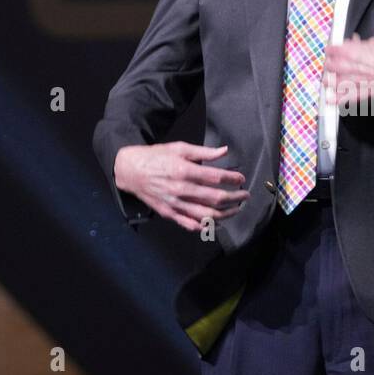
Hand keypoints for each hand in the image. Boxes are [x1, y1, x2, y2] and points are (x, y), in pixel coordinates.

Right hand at [114, 142, 248, 232]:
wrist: (129, 170)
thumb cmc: (155, 157)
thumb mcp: (179, 148)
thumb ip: (203, 152)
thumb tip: (224, 151)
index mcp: (184, 170)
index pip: (216, 178)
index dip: (232, 179)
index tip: (241, 179)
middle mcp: (181, 189)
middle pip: (215, 198)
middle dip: (235, 198)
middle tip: (244, 195)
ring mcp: (175, 204)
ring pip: (206, 215)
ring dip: (225, 214)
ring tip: (235, 209)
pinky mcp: (169, 213)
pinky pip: (190, 224)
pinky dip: (205, 226)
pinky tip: (216, 223)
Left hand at [323, 34, 373, 110]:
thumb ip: (366, 44)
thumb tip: (352, 41)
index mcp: (370, 53)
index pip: (345, 50)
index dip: (333, 50)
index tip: (328, 50)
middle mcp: (367, 67)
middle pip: (340, 66)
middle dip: (329, 66)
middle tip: (326, 65)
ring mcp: (367, 81)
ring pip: (343, 81)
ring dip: (331, 81)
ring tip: (325, 80)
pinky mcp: (370, 93)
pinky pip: (352, 97)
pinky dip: (339, 99)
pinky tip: (330, 100)